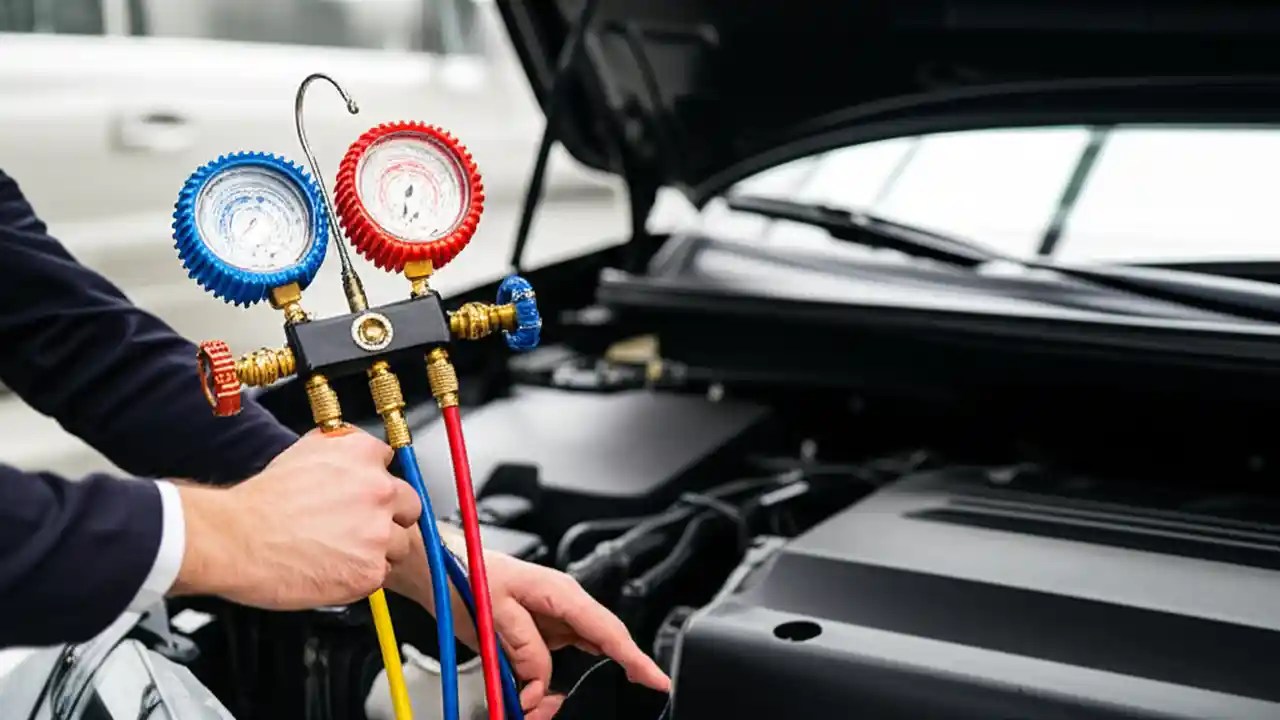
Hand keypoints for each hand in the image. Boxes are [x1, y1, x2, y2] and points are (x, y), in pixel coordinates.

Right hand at [172, 427, 422, 608]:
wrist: (235, 539)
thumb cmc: (261, 501)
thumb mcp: (303, 451)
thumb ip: (341, 450)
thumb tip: (355, 452)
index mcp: (363, 454)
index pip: (394, 466)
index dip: (378, 483)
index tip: (368, 495)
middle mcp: (379, 489)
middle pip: (409, 505)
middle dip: (390, 516)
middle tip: (360, 527)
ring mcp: (378, 532)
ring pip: (398, 543)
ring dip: (376, 548)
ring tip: (338, 550)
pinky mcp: (370, 570)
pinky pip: (380, 574)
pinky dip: (361, 575)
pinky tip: (333, 567)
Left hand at [388, 534, 669, 719]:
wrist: (439, 569)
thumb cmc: (466, 574)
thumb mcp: (493, 612)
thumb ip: (524, 646)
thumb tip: (540, 681)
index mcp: (560, 593)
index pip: (607, 629)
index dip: (635, 657)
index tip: (657, 680)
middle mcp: (564, 606)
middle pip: (598, 650)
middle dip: (589, 684)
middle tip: (557, 707)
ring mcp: (553, 621)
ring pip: (575, 664)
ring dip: (555, 690)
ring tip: (530, 706)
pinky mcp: (540, 634)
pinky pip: (554, 665)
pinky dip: (544, 686)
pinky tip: (529, 697)